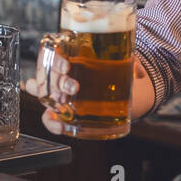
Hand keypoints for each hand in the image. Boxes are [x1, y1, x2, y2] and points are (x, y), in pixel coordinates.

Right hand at [25, 55, 151, 135]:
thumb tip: (136, 68)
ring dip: (50, 98)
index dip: (54, 59)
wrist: (126, 95)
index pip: (51, 54)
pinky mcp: (64, 113)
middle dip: (55, 81)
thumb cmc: (118, 73)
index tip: (67, 65)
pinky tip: (59, 125)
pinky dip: (51, 123)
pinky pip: (50, 119)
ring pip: (44, 95)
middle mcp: (60, 76)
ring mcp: (60, 95)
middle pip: (47, 75)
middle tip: (72, 86)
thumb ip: (128, 61)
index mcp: (69, 58)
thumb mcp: (122, 61)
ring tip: (65, 100)